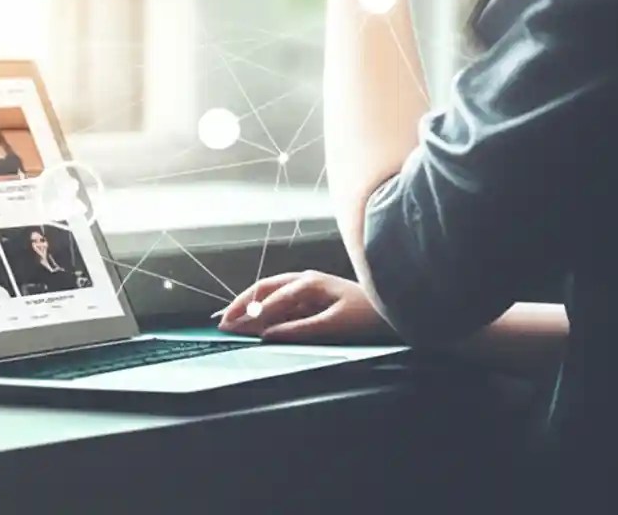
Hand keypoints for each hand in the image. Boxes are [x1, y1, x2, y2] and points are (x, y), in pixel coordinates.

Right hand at [216, 271, 395, 343]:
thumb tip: (267, 335)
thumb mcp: (334, 324)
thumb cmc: (368, 314)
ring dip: (249, 310)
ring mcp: (306, 289)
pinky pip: (280, 306)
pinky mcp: (310, 300)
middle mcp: (303, 281)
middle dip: (240, 306)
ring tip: (230, 324)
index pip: (271, 298)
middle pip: (263, 290)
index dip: (250, 314)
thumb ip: (299, 329)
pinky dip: (264, 315)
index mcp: (308, 282)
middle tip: (222, 322)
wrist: (395, 304)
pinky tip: (254, 326)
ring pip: (269, 297)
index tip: (232, 327)